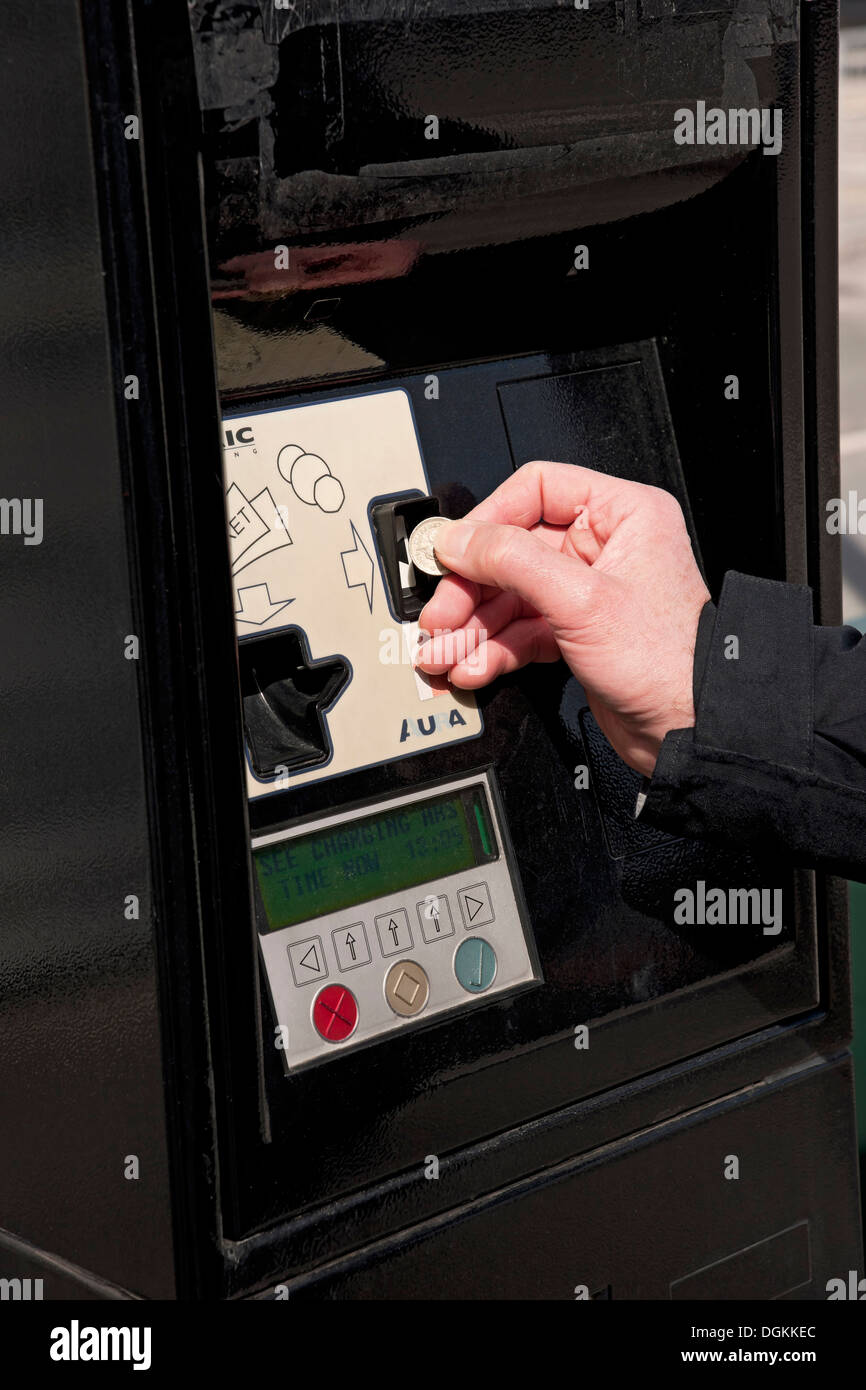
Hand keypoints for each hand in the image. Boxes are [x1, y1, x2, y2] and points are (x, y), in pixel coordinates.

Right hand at [415, 461, 709, 776]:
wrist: (690, 731)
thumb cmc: (670, 662)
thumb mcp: (581, 600)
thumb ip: (513, 562)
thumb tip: (460, 540)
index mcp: (622, 515)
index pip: (536, 491)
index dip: (489, 521)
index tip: (453, 551)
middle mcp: (604, 548)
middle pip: (512, 550)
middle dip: (470, 589)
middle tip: (440, 615)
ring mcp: (588, 593)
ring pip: (511, 595)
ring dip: (473, 626)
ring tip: (444, 651)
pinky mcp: (576, 633)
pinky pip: (521, 631)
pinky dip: (493, 649)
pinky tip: (473, 665)